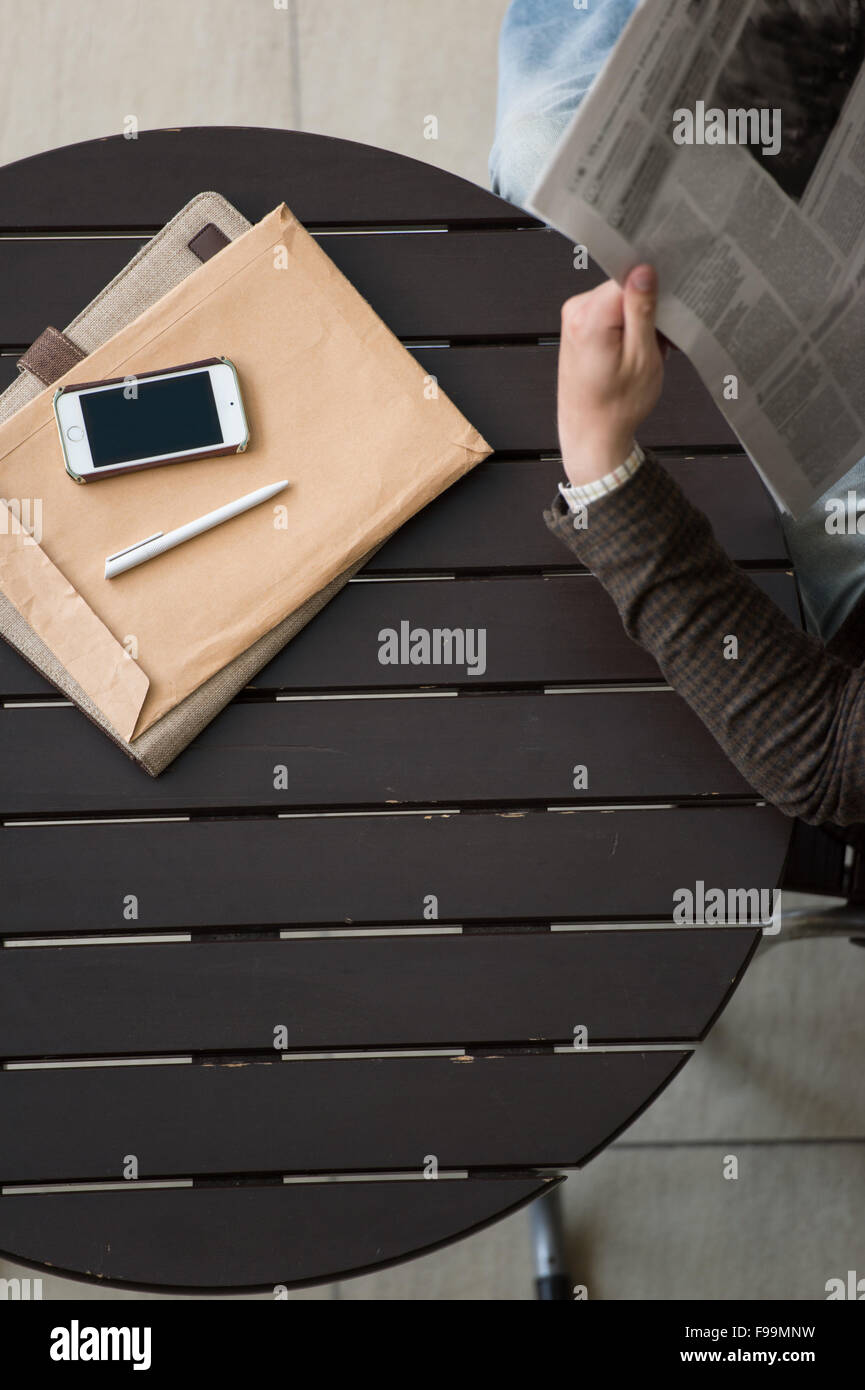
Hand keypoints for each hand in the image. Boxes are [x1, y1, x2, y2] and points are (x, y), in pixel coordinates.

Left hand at [557, 264, 665, 487]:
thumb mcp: (642, 357)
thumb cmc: (617, 407)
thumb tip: (644, 270)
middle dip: (649, 312)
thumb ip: (642, 310)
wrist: (591, 436)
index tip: (667, 315)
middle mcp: (576, 312)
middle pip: (625, 289)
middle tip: (661, 343)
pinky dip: (628, 331)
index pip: (630, 278)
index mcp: (590, 316)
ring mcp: (575, 320)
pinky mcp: (579, 329)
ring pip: (621, 303)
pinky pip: (612, 316)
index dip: (655, 294)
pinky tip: (635, 354)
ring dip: (640, 324)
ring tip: (646, 354)